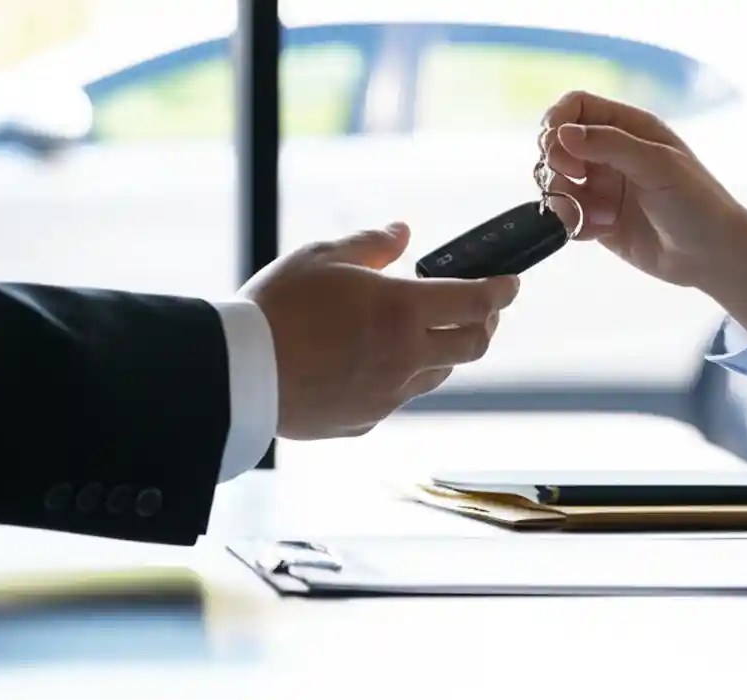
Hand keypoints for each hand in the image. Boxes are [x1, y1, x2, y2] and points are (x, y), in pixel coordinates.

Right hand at [239, 223, 518, 439]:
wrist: (236, 374)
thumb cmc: (276, 308)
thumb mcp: (322, 257)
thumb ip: (372, 245)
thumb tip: (402, 233)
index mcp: (402, 311)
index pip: (477, 302)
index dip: (502, 290)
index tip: (510, 283)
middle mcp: (406, 358)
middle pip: (474, 345)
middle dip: (485, 323)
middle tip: (478, 309)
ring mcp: (389, 395)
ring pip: (439, 374)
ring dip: (444, 351)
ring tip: (424, 332)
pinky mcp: (367, 420)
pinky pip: (400, 396)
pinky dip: (403, 376)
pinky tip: (378, 361)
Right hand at [538, 90, 746, 335]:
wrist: (712, 256)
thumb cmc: (696, 202)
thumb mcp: (657, 164)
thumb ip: (609, 145)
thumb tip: (562, 134)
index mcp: (629, 129)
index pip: (576, 106)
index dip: (558, 121)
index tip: (556, 145)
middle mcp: (610, 155)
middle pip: (556, 144)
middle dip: (555, 163)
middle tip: (574, 179)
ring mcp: (602, 189)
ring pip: (555, 181)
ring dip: (562, 197)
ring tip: (592, 214)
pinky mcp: (597, 221)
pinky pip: (564, 215)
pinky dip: (571, 223)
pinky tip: (598, 232)